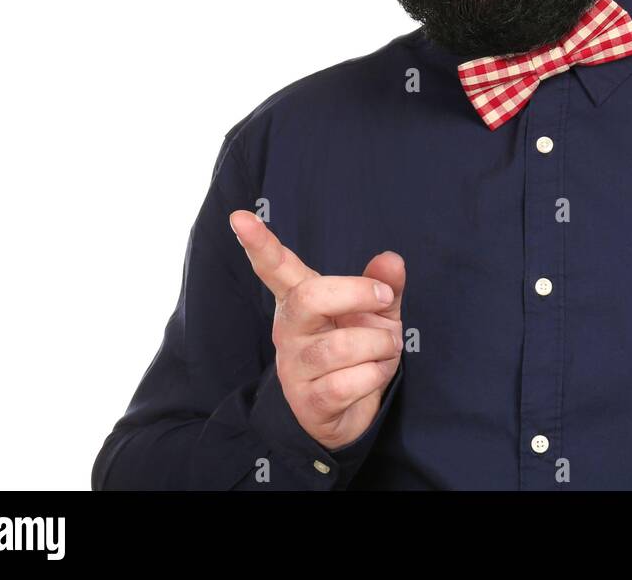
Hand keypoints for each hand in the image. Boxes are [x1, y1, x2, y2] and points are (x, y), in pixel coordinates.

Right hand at [229, 210, 404, 451]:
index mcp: (302, 299)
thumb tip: (391, 260)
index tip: (240, 217)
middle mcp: (289, 329)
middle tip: (385, 300)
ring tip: (385, 349)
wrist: (352, 414)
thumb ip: (384, 285)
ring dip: (378, 346)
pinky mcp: (308, 402)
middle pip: (310, 298)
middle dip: (357, 294)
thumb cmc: (360, 351)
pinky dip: (375, 377)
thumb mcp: (378, 313)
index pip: (275, 267)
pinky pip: (348, 383)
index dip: (259, 243)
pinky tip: (373, 376)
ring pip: (340, 346)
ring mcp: (294, 366)